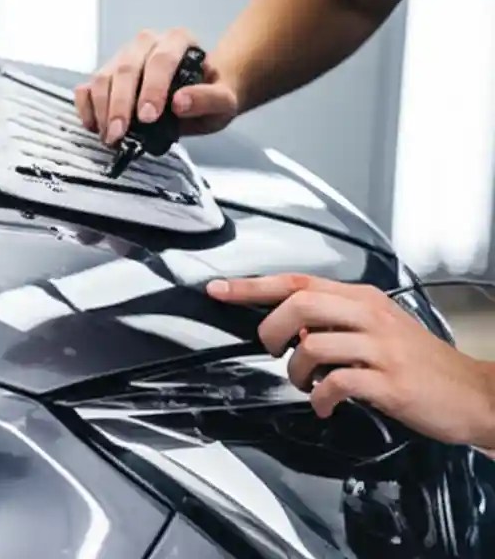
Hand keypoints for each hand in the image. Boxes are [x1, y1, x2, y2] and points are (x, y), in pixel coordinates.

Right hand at [76, 28, 240, 144]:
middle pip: (127, 69)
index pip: (161, 60)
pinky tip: (95, 126)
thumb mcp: (225, 101)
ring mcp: (123, 57)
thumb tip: (180, 102)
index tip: (148, 117)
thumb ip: (210, 99)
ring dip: (102, 110)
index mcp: (178, 40)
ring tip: (111, 137)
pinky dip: (86, 107)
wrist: (199, 93)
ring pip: (103, 78)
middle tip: (120, 134)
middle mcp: (147, 43)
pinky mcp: (106, 73)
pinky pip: (87, 86)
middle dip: (121, 105)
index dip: (152, 89)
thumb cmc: (212, 94)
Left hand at [207, 273, 494, 447]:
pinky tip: (326, 405)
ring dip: (296, 371)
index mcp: (362, 299)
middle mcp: (370, 316)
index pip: (297, 282)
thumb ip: (333, 321)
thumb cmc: (420, 362)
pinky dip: (321, 399)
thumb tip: (288, 326)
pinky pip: (337, 383)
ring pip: (312, 345)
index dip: (251, 286)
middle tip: (274, 351)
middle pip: (299, 305)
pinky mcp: (389, 382)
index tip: (218, 290)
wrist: (473, 392)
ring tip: (308, 384)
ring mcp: (381, 348)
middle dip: (271, 330)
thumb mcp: (376, 328)